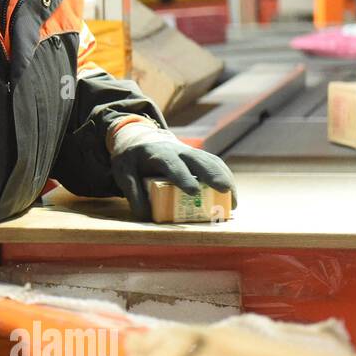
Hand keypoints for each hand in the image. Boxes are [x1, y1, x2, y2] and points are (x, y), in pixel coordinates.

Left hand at [109, 120, 237, 220]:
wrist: (138, 139)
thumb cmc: (131, 159)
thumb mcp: (123, 173)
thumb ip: (132, 193)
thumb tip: (145, 216)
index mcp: (158, 153)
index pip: (172, 165)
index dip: (183, 177)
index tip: (193, 192)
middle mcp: (178, 151)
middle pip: (199, 160)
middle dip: (213, 175)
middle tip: (225, 190)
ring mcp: (190, 152)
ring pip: (211, 161)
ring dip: (224, 178)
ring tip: (232, 201)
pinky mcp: (197, 157)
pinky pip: (215, 164)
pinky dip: (225, 176)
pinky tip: (231, 194)